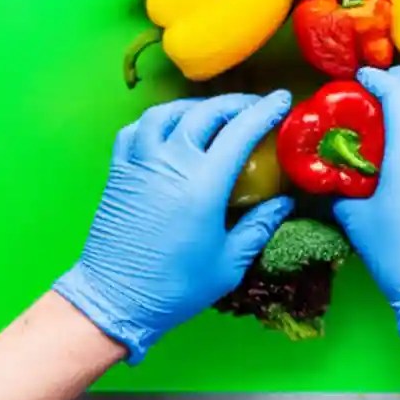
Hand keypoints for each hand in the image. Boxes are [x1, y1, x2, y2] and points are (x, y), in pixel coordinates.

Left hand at [54, 92, 293, 362]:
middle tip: (254, 107)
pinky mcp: (119, 171)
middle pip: (205, 113)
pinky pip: (137, 130)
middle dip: (234, 104)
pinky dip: (158, 120)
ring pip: (167, 113)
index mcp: (202, 184)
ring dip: (195, 106)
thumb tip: (284, 202)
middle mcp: (170, 163)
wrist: (115, 300)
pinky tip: (170, 128)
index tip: (283, 100)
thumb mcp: (229, 262)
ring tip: (213, 113)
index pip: (239, 132)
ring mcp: (140, 163)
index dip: (264, 112)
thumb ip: (258, 226)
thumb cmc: (176, 286)